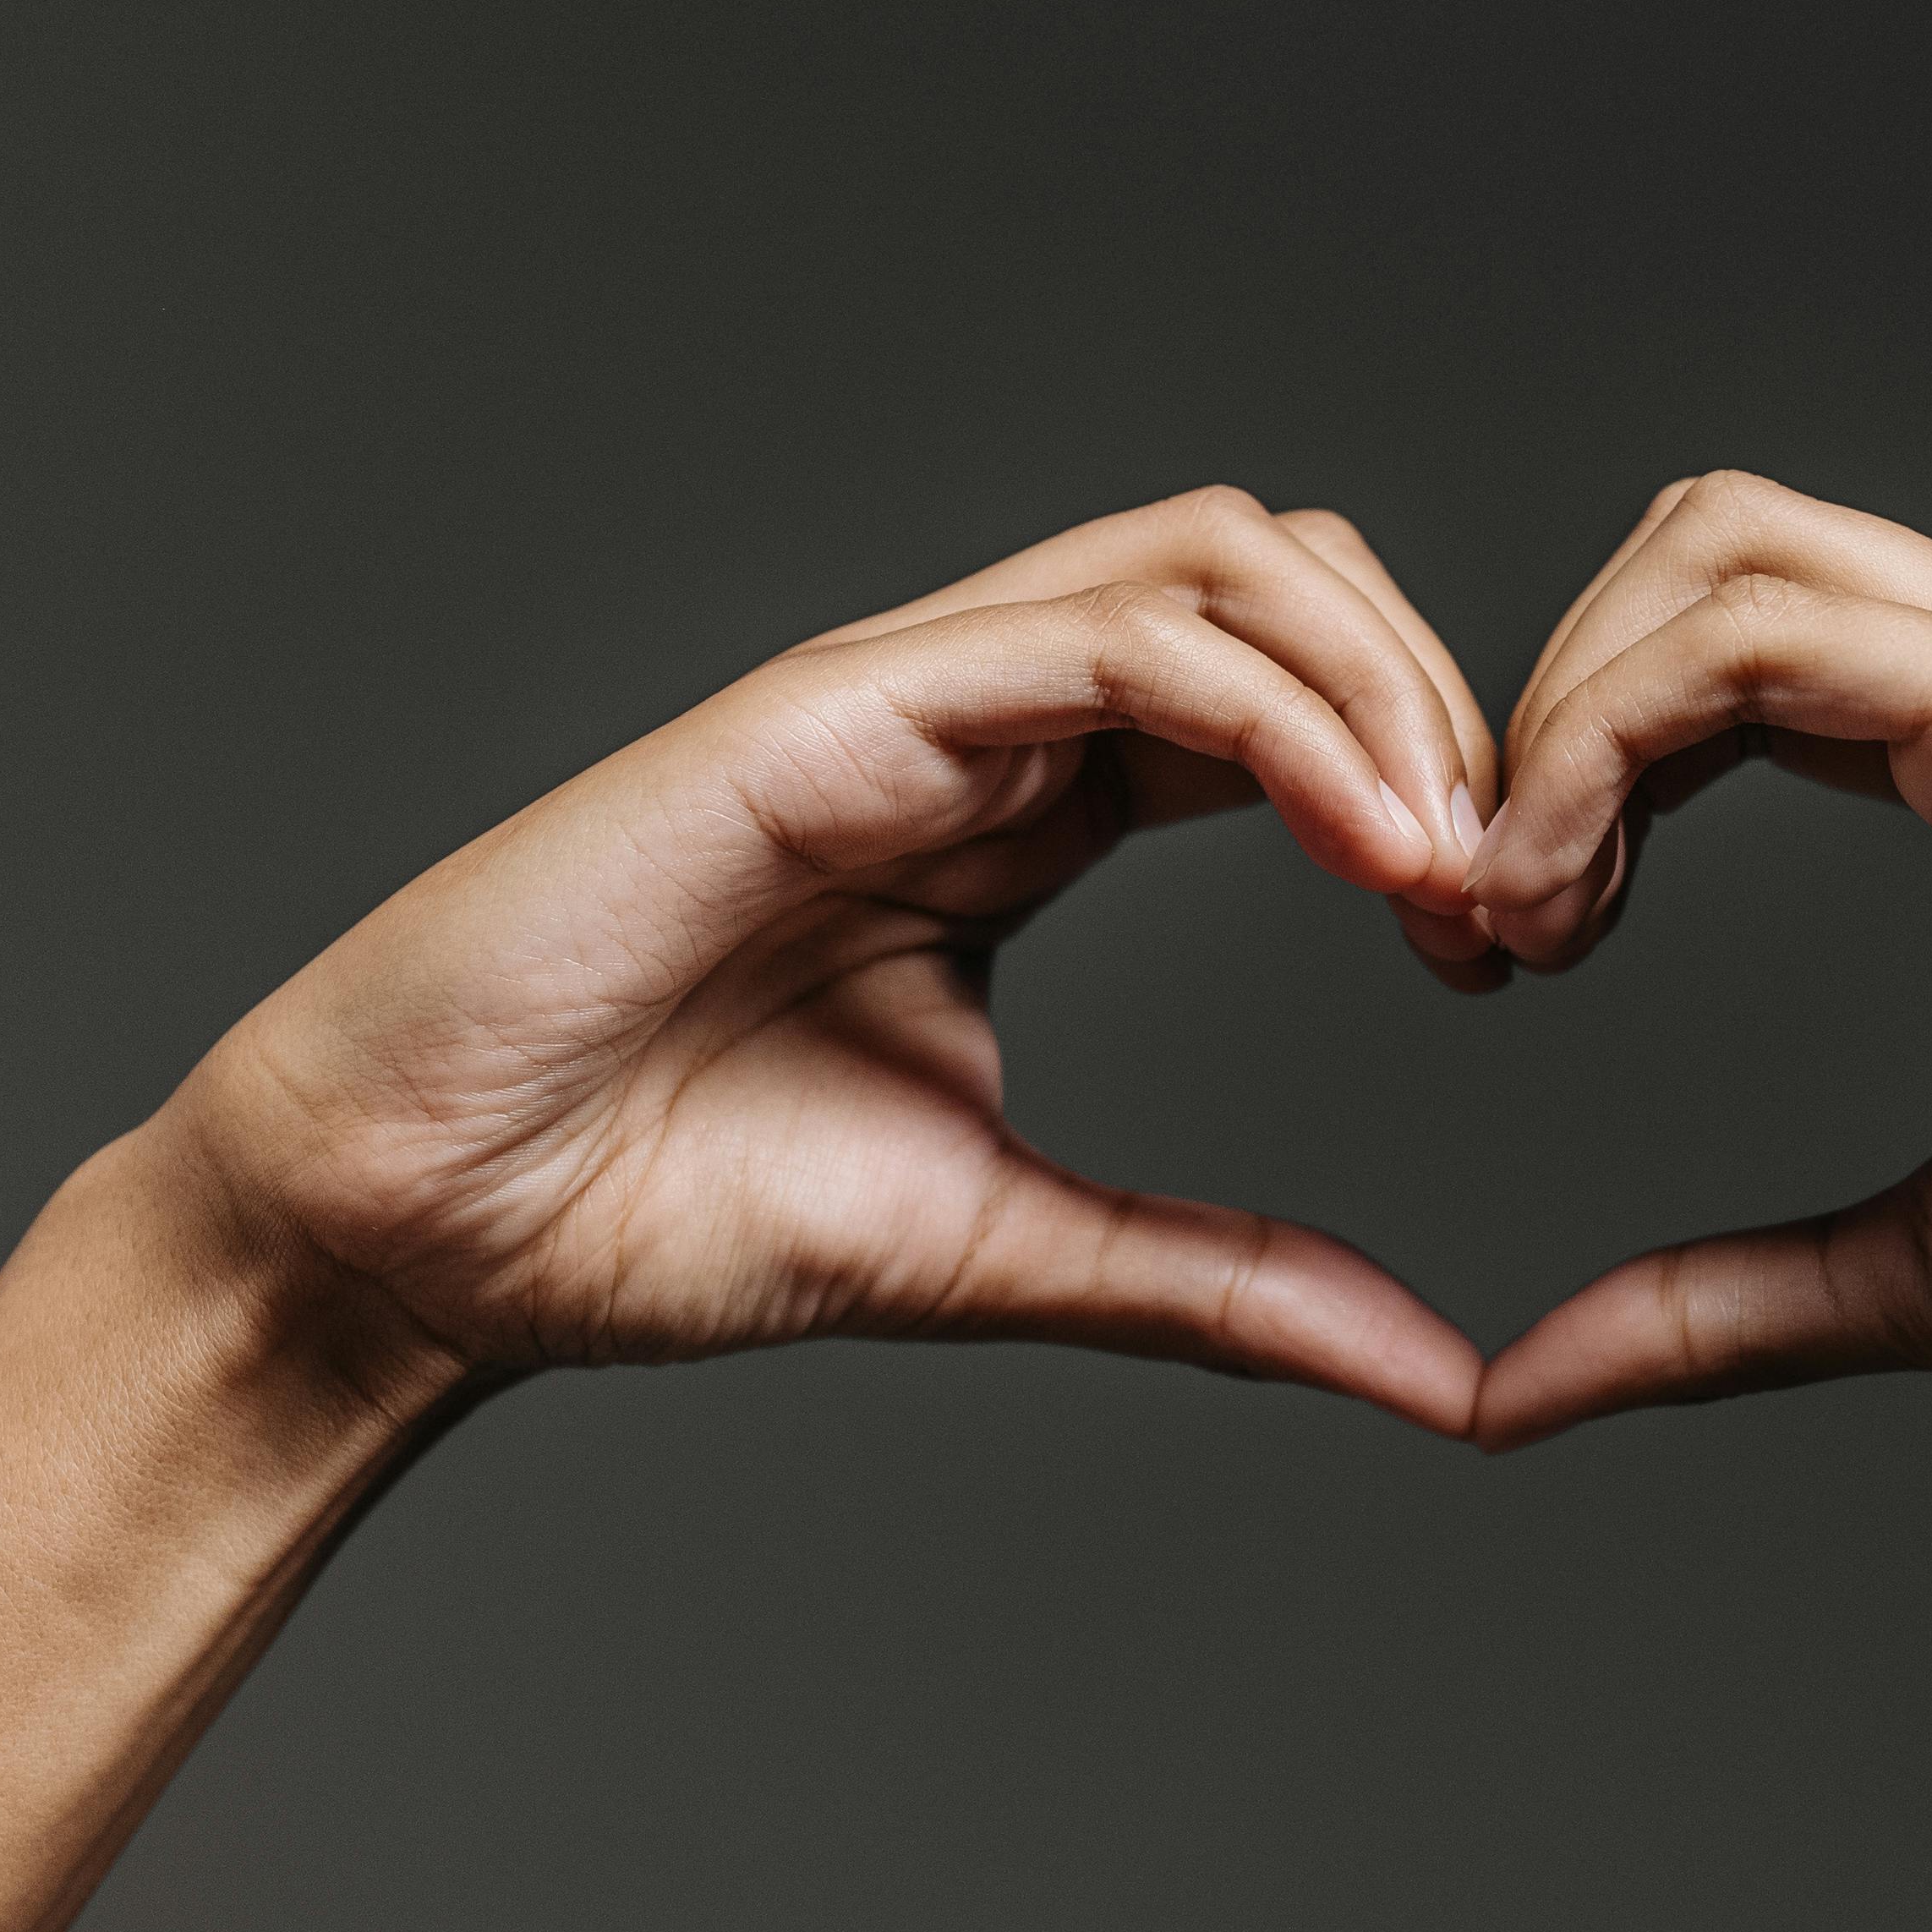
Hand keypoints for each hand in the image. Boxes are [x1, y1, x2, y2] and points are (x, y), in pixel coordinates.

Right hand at [163, 490, 1501, 1428]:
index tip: (1513, 951)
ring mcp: (902, 694)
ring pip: (1218, 557)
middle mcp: (977, 722)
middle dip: (1446, 704)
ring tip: (1458, 865)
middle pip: (1286, 578)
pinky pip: (1103, 637)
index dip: (1433, 789)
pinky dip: (1274, 715)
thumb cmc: (656, 1213)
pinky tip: (1372, 845)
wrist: (413, 1234)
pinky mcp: (828, 708)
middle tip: (1518, 899)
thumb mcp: (1013, 1250)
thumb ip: (1225, 1284)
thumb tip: (1445, 1375)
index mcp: (1021, 812)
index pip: (1288, 703)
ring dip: (1385, 684)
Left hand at [1462, 473, 1931, 1448]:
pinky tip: (1575, 900)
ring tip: (1517, 916)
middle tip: (1479, 924)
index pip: (1734, 642)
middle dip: (1542, 704)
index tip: (1496, 949)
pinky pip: (1767, 638)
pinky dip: (1614, 742)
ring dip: (1560, 714)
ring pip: (1718, 548)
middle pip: (1703, 544)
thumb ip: (1725, 1301)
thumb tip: (1519, 1382)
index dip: (1578, 764)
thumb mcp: (1928, 1267)